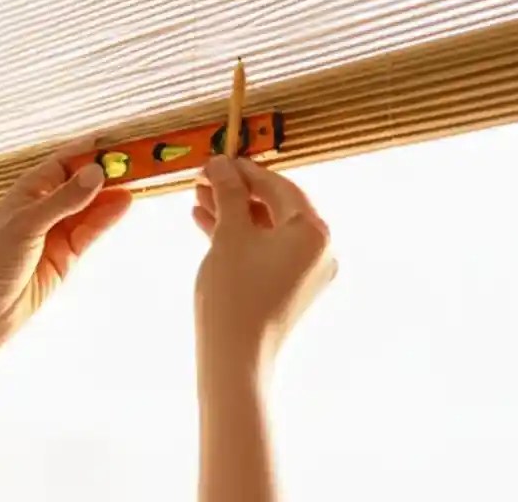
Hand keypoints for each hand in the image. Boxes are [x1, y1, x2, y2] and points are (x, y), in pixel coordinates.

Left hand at [0, 141, 132, 346]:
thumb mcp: (27, 224)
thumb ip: (64, 200)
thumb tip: (96, 172)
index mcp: (28, 189)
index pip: (65, 161)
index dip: (91, 149)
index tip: (120, 139)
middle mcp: (45, 206)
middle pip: (82, 182)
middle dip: (108, 170)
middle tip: (141, 159)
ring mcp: (58, 230)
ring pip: (91, 206)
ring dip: (113, 193)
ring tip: (141, 178)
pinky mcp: (68, 254)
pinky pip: (92, 230)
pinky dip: (108, 217)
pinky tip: (125, 202)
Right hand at [192, 156, 336, 367]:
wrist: (235, 358)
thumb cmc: (235, 292)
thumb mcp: (229, 233)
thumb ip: (228, 192)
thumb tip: (221, 163)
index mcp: (315, 232)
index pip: (279, 186)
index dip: (245, 170)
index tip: (217, 160)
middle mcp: (320, 250)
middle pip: (274, 207)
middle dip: (236, 191)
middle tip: (204, 178)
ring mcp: (306, 272)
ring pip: (267, 229)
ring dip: (233, 212)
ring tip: (198, 197)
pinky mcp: (289, 289)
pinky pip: (265, 251)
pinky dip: (239, 237)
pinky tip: (204, 222)